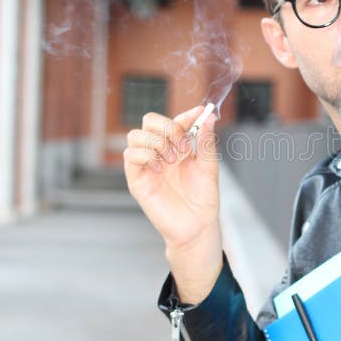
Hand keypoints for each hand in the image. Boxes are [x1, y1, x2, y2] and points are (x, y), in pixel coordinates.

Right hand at [123, 105, 222, 301]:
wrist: (197, 226)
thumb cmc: (203, 199)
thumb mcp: (209, 166)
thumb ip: (206, 141)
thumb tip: (209, 116)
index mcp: (177, 146)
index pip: (173, 120)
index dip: (185, 115)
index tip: (199, 114)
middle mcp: (160, 152)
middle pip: (149, 121)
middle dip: (168, 127)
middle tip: (184, 146)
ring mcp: (147, 165)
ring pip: (135, 135)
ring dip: (157, 142)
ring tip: (172, 160)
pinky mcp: (137, 179)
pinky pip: (130, 156)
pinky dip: (146, 155)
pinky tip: (161, 169)